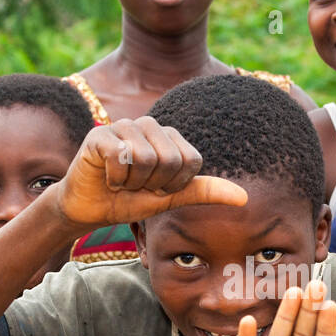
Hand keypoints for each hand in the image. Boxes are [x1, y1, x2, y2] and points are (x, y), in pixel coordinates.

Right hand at [56, 117, 246, 228]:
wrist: (90, 209)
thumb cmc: (130, 200)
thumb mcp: (171, 199)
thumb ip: (205, 192)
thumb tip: (245, 198)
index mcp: (170, 137)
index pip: (191, 162)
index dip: (174, 185)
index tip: (156, 189)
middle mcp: (149, 125)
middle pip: (170, 160)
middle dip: (153, 184)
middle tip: (136, 185)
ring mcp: (123, 126)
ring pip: (146, 159)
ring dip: (132, 182)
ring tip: (121, 181)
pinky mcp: (100, 135)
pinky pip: (121, 158)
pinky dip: (115, 178)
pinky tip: (107, 177)